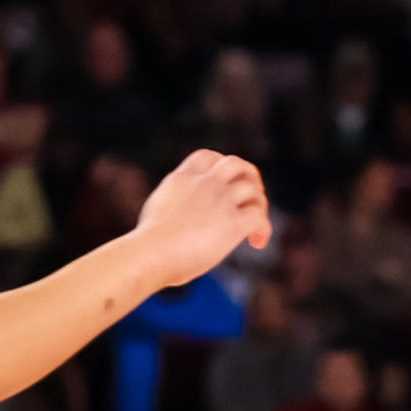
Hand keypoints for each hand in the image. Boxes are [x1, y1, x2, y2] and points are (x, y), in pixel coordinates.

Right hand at [133, 150, 271, 285]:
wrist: (150, 252)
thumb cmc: (146, 246)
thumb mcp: (156, 213)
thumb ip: (172, 207)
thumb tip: (174, 222)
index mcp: (181, 179)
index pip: (207, 157)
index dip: (220, 166)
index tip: (222, 183)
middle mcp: (204, 183)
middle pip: (235, 163)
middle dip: (248, 176)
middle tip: (251, 196)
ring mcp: (221, 200)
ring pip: (253, 188)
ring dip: (259, 204)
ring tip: (254, 226)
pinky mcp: (233, 223)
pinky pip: (260, 217)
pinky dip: (263, 229)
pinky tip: (257, 243)